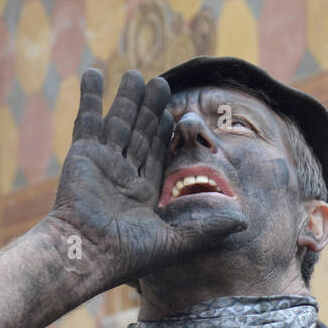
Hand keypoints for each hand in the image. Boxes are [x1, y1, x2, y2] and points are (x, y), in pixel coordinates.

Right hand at [42, 69, 246, 296]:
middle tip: (160, 84)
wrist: (87, 252)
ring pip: (117, 123)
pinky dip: (90, 97)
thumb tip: (244, 221)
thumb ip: (208, 228)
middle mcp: (122, 177)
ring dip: (126, 99)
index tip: (174, 114)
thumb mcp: (175, 241)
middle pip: (139, 135)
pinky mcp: (83, 153)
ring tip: (135, 75)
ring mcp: (102, 163)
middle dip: (149, 110)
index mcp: (143, 195)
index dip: (165, 135)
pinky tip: (93, 74)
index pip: (157, 156)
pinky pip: (87, 119)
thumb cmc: (128, 254)